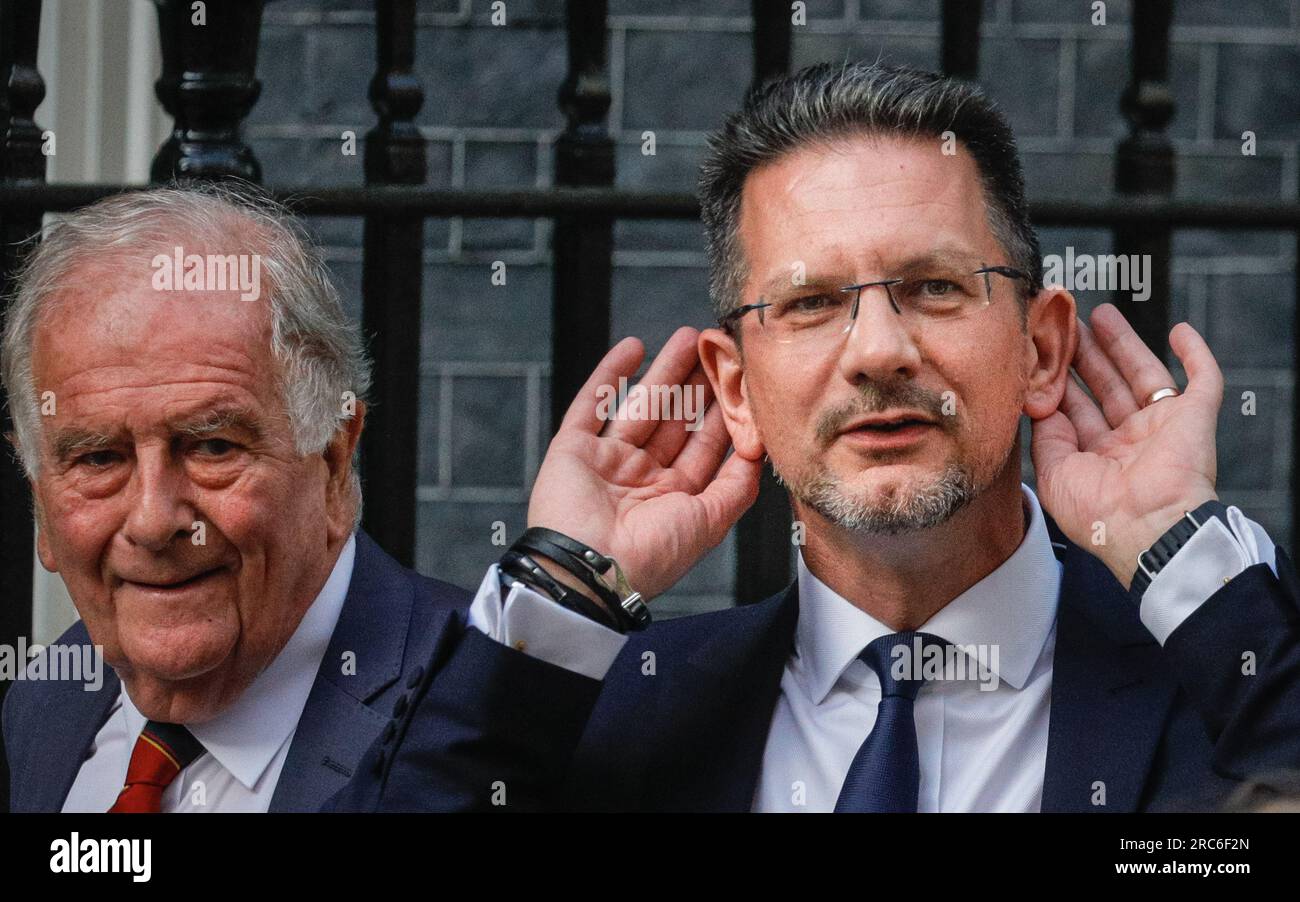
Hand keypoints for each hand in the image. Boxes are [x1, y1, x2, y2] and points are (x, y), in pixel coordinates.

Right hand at [527, 326, 763, 600]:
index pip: (704, 446)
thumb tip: (758, 450)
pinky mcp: (573, 449)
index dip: (724, 414)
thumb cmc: (651, 555)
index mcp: (673, 498)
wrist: (590, 570)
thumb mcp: (709, 521)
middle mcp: (641, 478)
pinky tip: (632, 348)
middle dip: (697, 385)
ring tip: (687, 337)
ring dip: (664, 370)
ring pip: (641, 405)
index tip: (743, 382)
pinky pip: (592, 404)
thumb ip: (736, 486)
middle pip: (675, 420)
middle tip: (717, 350)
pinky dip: (610, 375)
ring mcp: (607, 462)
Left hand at [1030, 304, 1221, 589]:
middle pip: (1106, 386)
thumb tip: (1039, 404)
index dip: (1060, 381)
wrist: (1147, 528)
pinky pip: (1203, 379)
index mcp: (1098, 458)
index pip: (1077, 410)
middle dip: (1086, 355)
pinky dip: (1195, 354)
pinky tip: (1180, 331)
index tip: (1041, 355)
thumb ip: (1046, 436)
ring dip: (1125, 344)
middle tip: (1067, 325)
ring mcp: (1163, 428)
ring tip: (1101, 314)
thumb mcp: (1054, 474)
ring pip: (1143, 374)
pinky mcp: (1195, 418)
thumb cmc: (1099, 514)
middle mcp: (1130, 442)